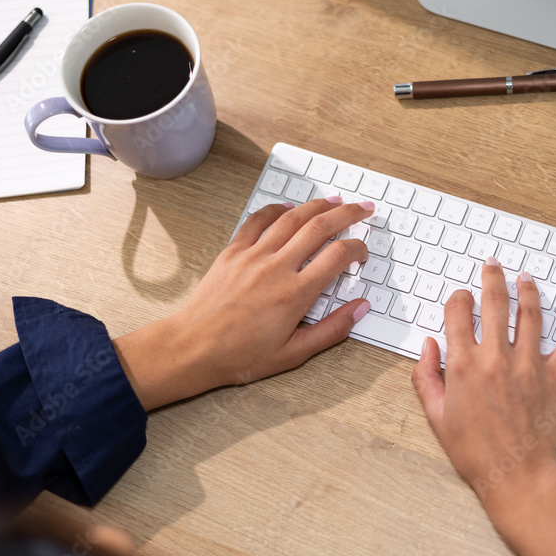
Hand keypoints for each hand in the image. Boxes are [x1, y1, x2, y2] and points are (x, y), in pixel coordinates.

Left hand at [114, 197, 372, 409]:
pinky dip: (277, 209)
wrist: (192, 348)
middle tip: (363, 208)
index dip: (357, 248)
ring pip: (292, 218)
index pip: (338, 256)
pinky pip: (258, 220)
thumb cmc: (239, 355)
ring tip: (335, 200)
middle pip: (320, 227)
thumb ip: (332, 330)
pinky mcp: (233, 252)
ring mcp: (253, 256)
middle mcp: (276, 268)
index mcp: (295, 294)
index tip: (362, 252)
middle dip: (347, 213)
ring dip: (317, 205)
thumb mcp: (294, 353)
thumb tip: (360, 309)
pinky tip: (288, 208)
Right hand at [412, 257, 555, 555]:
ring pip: (530, 313)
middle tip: (493, 266)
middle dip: (492, 278)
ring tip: (525, 278)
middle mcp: (496, 358)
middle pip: (494, 302)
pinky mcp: (555, 377)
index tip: (461, 297)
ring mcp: (528, 365)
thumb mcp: (436, 416)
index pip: (458, 313)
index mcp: (463, 366)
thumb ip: (426, 377)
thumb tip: (428, 347)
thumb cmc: (476, 453)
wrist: (515, 475)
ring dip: (527, 290)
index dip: (458, 298)